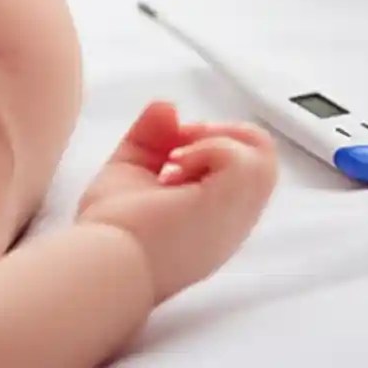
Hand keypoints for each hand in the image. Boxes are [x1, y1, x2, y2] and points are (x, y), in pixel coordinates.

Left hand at [77, 102, 277, 302]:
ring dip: (215, 138)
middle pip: (259, 157)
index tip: (168, 155)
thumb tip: (169, 107)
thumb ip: (150, 138)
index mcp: (212, 216)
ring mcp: (238, 211)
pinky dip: (207, 148)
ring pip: (261, 149)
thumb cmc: (112, 234)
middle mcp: (233, 217)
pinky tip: (174, 169)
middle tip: (177, 148)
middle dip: (217, 134)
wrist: (105, 261)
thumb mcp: (130, 172)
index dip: (206, 146)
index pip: (237, 169)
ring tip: (177, 157)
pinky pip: (245, 155)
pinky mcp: (232, 202)